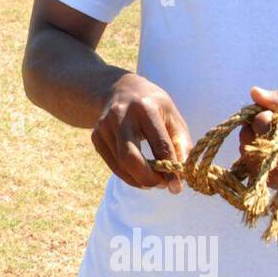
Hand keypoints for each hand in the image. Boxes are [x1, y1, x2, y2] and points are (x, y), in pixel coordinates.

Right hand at [92, 72, 192, 192]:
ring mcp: (104, 126)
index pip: (159, 145)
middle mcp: (121, 115)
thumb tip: (181, 176)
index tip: (177, 187)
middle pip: (130, 158)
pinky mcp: (96, 136)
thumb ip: (180, 144)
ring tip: (153, 180)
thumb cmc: (153, 105)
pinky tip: (139, 173)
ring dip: (139, 180)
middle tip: (162, 185)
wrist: (120, 89)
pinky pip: (112, 165)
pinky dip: (128, 175)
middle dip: (148, 178)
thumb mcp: (172, 117)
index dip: (169, 169)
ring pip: (120, 165)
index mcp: (145, 107)